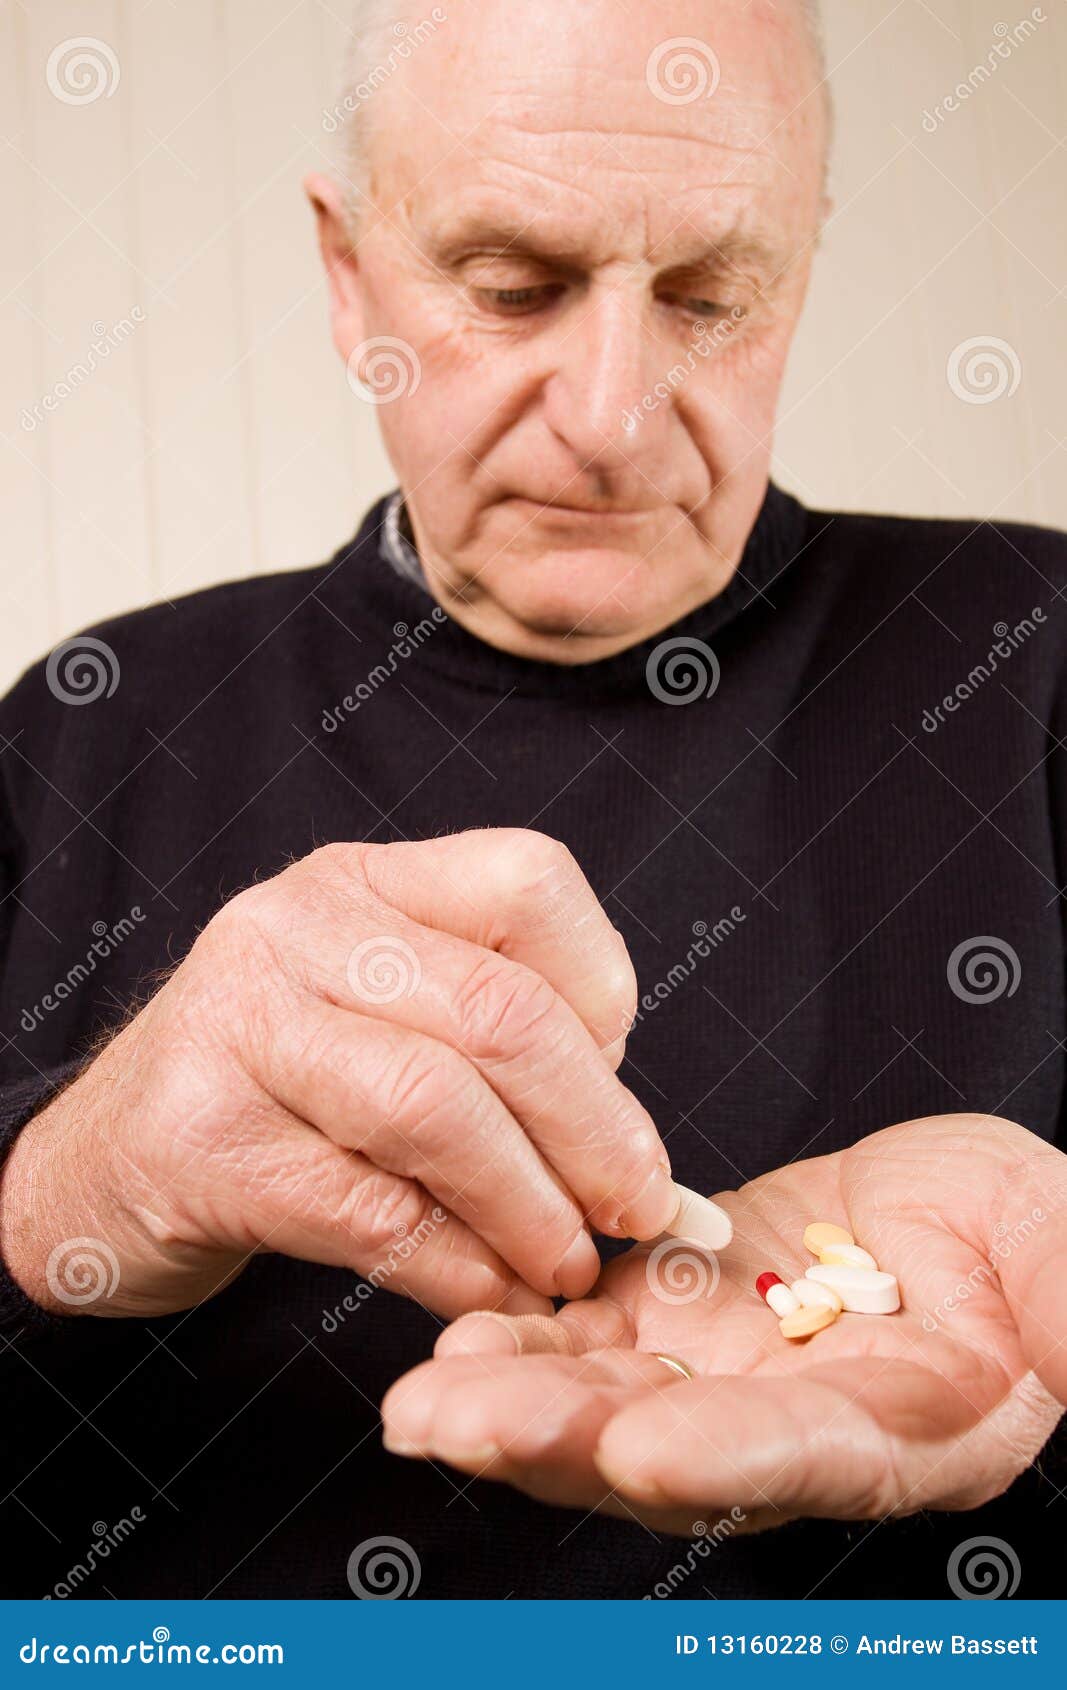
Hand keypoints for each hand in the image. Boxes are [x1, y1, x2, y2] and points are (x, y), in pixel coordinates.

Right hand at [0, 831, 676, 1319]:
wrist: (101, 1160)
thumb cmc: (274, 1090)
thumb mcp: (378, 1019)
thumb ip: (493, 1051)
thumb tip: (634, 1160)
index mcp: (364, 882)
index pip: (530, 885)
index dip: (605, 995)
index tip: (619, 1089)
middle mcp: (297, 928)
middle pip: (500, 1013)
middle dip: (596, 1131)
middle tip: (637, 1211)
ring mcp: (238, 1026)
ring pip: (435, 1108)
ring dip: (528, 1207)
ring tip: (565, 1265)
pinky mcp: (202, 1142)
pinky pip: (367, 1208)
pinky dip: (451, 1265)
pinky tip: (485, 1292)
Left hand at [382, 1115, 1066, 1535]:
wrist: (972, 1218)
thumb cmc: (1037, 1247)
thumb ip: (1066, 1317)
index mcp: (903, 1432)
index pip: (809, 1455)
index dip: (729, 1459)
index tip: (648, 1451)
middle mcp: (789, 1421)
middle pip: (665, 1450)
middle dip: (558, 1443)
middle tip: (460, 1426)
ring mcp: (724, 1365)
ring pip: (604, 1394)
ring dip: (512, 1397)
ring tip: (430, 1392)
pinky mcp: (679, 1302)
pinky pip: (590, 1325)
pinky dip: (528, 1330)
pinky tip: (469, 1325)